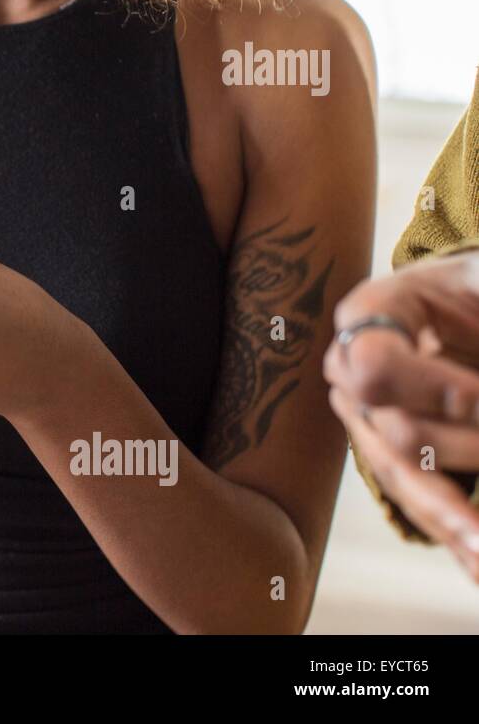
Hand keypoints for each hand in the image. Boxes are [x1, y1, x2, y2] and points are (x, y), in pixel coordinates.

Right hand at [323, 251, 478, 576]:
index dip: (435, 389)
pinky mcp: (398, 456)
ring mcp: (371, 419)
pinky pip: (421, 504)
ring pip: (406, 480)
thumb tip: (459, 381)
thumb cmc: (476, 282)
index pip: (374, 368)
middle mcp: (354, 372)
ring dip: (458, 515)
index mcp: (369, 315)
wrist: (465, 301)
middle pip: (395, 434)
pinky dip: (456, 539)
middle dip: (468, 448)